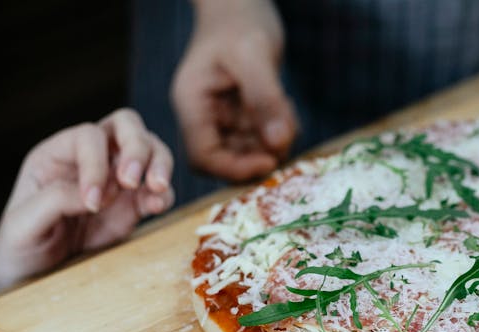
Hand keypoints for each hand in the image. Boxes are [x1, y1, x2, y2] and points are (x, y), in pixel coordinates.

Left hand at [0, 108, 173, 288]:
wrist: (33, 275)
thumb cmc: (20, 246)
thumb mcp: (22, 225)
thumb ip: (54, 201)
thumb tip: (94, 193)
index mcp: (56, 154)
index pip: (87, 137)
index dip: (96, 163)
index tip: (92, 202)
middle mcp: (89, 159)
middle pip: (126, 126)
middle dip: (137, 147)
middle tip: (132, 180)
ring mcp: (115, 180)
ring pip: (150, 148)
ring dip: (159, 163)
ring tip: (156, 188)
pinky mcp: (132, 206)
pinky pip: (158, 189)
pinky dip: (164, 194)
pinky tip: (157, 206)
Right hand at [171, 1, 296, 180]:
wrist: (241, 5)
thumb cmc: (241, 22)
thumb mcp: (254, 55)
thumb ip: (265, 99)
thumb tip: (278, 145)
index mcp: (192, 103)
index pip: (203, 157)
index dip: (234, 169)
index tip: (269, 161)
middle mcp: (203, 116)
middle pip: (226, 161)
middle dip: (258, 156)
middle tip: (286, 135)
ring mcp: (223, 117)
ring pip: (248, 153)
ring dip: (273, 145)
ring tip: (286, 112)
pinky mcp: (242, 116)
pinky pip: (261, 139)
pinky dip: (280, 133)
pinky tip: (286, 108)